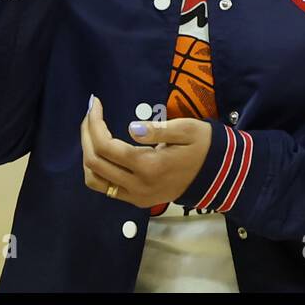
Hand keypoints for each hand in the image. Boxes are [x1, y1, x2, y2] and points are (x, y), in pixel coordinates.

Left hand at [80, 95, 211, 208]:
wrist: (218, 175)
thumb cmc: (203, 146)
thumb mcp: (187, 130)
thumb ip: (158, 130)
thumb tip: (131, 128)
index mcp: (149, 166)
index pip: (106, 146)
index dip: (94, 123)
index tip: (95, 103)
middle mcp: (138, 186)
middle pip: (94, 162)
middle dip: (86, 134)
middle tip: (90, 113)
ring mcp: (136, 197)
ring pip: (95, 180)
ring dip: (88, 154)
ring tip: (92, 131)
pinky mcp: (137, 201)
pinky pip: (106, 188)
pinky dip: (97, 168)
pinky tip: (102, 149)